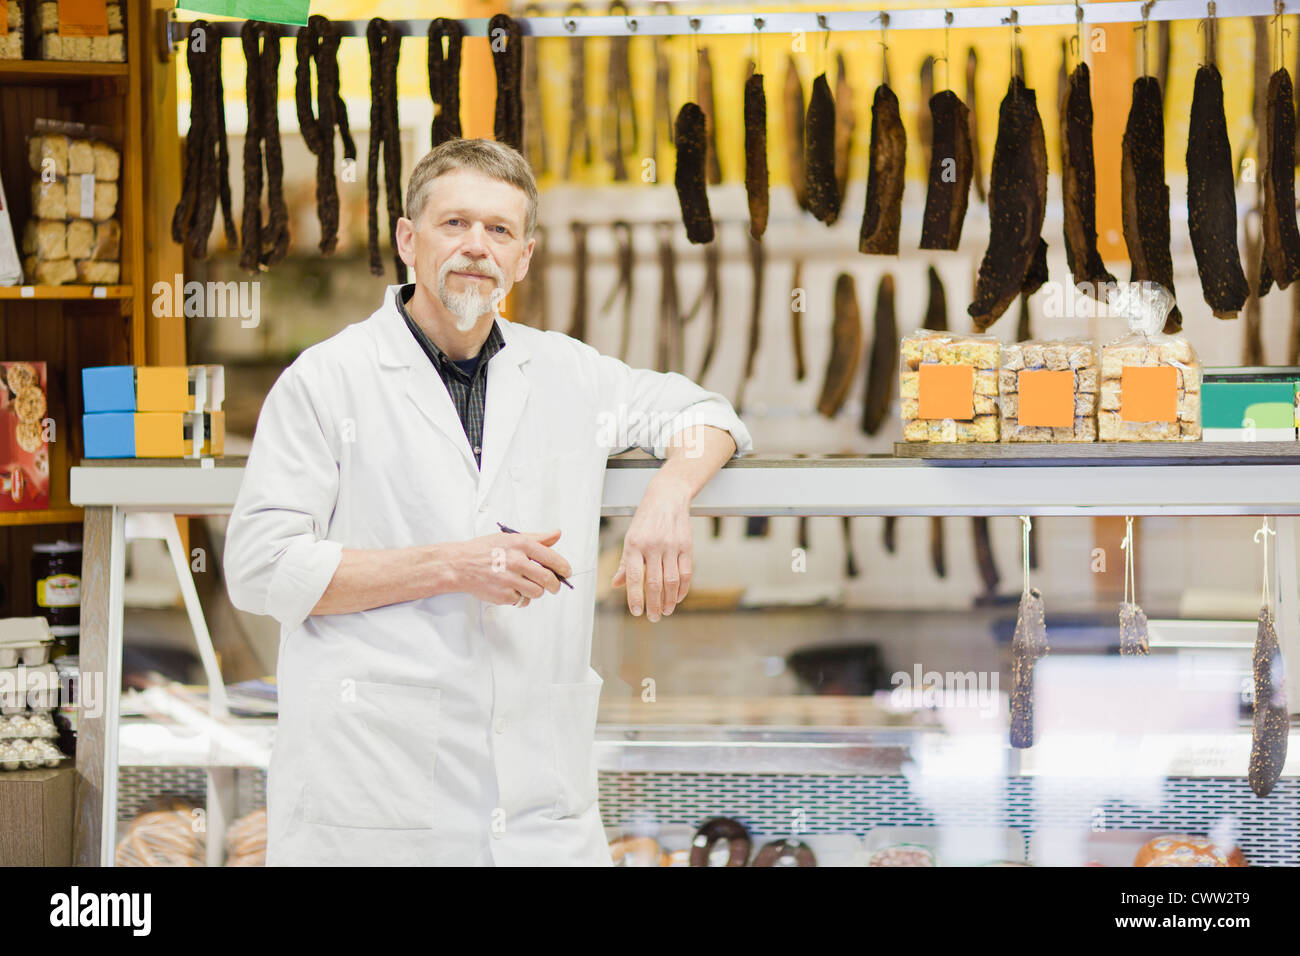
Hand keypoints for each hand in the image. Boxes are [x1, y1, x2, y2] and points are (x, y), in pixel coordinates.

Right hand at [449, 529, 571, 606]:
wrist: (459, 565)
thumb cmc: (484, 550)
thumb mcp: (510, 538)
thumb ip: (536, 538)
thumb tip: (557, 534)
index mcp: (521, 545)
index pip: (552, 558)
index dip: (563, 568)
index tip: (566, 572)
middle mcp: (517, 561)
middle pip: (548, 579)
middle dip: (555, 585)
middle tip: (554, 586)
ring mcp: (510, 580)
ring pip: (537, 592)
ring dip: (536, 591)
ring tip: (527, 585)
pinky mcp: (503, 595)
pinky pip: (522, 600)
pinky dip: (520, 598)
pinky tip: (512, 589)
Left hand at [611, 478, 692, 620]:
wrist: (667, 498)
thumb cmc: (645, 520)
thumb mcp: (630, 538)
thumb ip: (625, 563)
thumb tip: (616, 584)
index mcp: (634, 545)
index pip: (635, 577)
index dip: (635, 597)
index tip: (637, 612)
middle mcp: (653, 546)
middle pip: (655, 583)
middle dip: (654, 604)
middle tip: (654, 618)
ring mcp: (671, 546)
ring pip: (672, 581)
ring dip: (670, 600)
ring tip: (666, 611)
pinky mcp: (686, 546)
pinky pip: (686, 572)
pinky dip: (682, 589)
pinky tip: (678, 598)